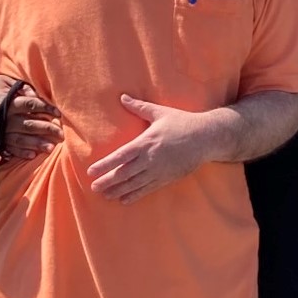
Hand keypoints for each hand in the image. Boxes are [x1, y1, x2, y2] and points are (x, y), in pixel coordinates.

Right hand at [0, 76, 62, 159]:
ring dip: (36, 143)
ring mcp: (0, 129)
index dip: (45, 108)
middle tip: (60, 134)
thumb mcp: (9, 81)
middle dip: (46, 129)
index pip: (30, 105)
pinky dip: (20, 152)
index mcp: (8, 102)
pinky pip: (9, 147)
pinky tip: (33, 155)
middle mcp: (4, 117)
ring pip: (20, 138)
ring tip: (51, 148)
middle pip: (28, 124)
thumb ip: (23, 88)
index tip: (58, 113)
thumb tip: (36, 95)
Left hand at [86, 94, 209, 204]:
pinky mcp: (167, 178)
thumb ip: (139, 107)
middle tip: (93, 188)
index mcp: (146, 142)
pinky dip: (134, 195)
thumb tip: (122, 97)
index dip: (105, 164)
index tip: (91, 171)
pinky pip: (147, 189)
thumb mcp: (160, 112)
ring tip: (105, 195)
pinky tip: (124, 199)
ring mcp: (159, 170)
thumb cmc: (183, 123)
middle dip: (107, 181)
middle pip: (124, 173)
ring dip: (118, 190)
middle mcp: (150, 158)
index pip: (121, 156)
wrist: (206, 138)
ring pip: (134, 184)